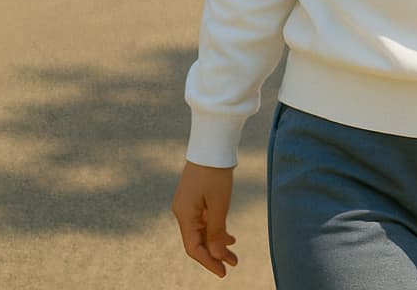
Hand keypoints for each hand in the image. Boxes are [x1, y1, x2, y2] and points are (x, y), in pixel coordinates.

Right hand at [171, 161, 238, 276]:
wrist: (212, 144)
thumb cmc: (215, 172)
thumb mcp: (219, 204)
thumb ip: (216, 231)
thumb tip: (215, 255)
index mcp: (184, 214)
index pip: (193, 248)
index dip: (208, 262)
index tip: (223, 272)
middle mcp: (183, 211)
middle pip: (197, 241)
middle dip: (215, 254)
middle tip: (233, 264)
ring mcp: (188, 205)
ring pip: (202, 231)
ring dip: (217, 243)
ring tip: (234, 254)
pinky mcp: (195, 198)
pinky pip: (204, 221)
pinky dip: (216, 230)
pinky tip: (229, 237)